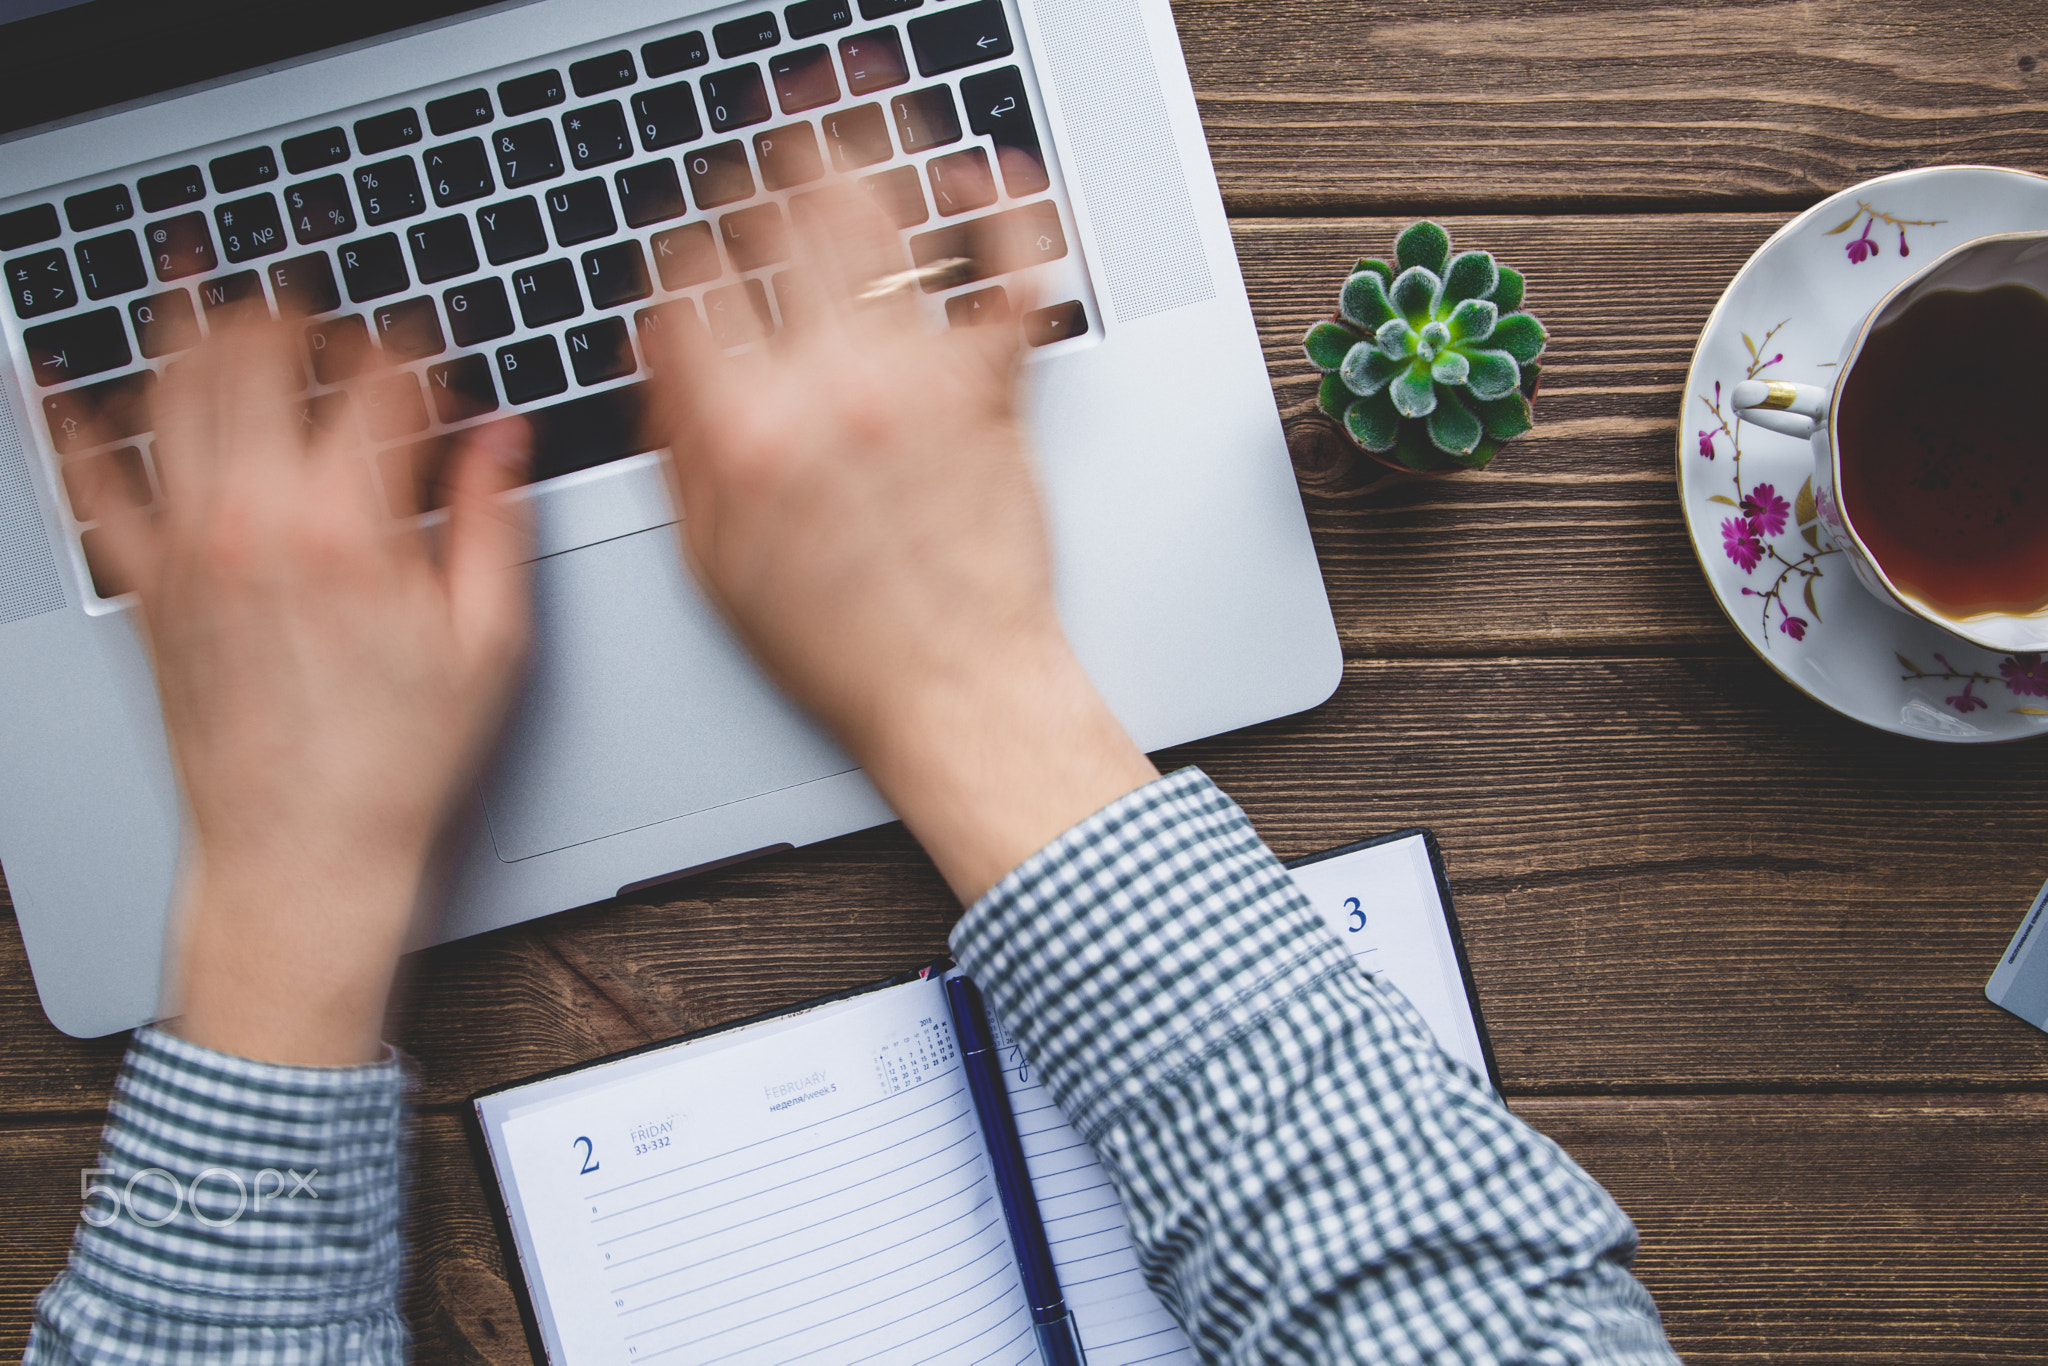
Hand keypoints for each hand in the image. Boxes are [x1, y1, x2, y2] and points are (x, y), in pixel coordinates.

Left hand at [75, 318, 532, 1063]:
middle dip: (304, 312)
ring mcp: (186, 548)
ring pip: (170, 387)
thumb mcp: (490, 643)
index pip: (382, 381)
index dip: (420, 353)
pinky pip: (88, 483)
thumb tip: (502, 435)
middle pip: (262, 351)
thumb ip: (493, 520)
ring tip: (216, 287)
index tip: (438, 364)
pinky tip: (59, 375)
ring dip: (196, 324)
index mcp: (350, 529)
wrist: (303, 855)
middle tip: (332, 318)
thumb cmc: (399, 764)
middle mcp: (254, 520)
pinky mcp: (143, 586)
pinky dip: (70, 421)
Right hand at [648, 187, 1155, 901]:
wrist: (952, 689)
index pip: (686, 277)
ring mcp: (914, 380)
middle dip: (762, 164)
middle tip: (767, 153)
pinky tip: (984, 177)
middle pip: (776, 215)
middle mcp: (821, 386)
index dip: (684, 244)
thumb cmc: (838, 645)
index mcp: (737, 429)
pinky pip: (1007, 272)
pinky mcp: (992, 389)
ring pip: (881, 211)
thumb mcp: (710, 563)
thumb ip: (675, 451)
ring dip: (862, 141)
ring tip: (853, 108)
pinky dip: (1005, 210)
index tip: (696, 246)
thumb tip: (662, 367)